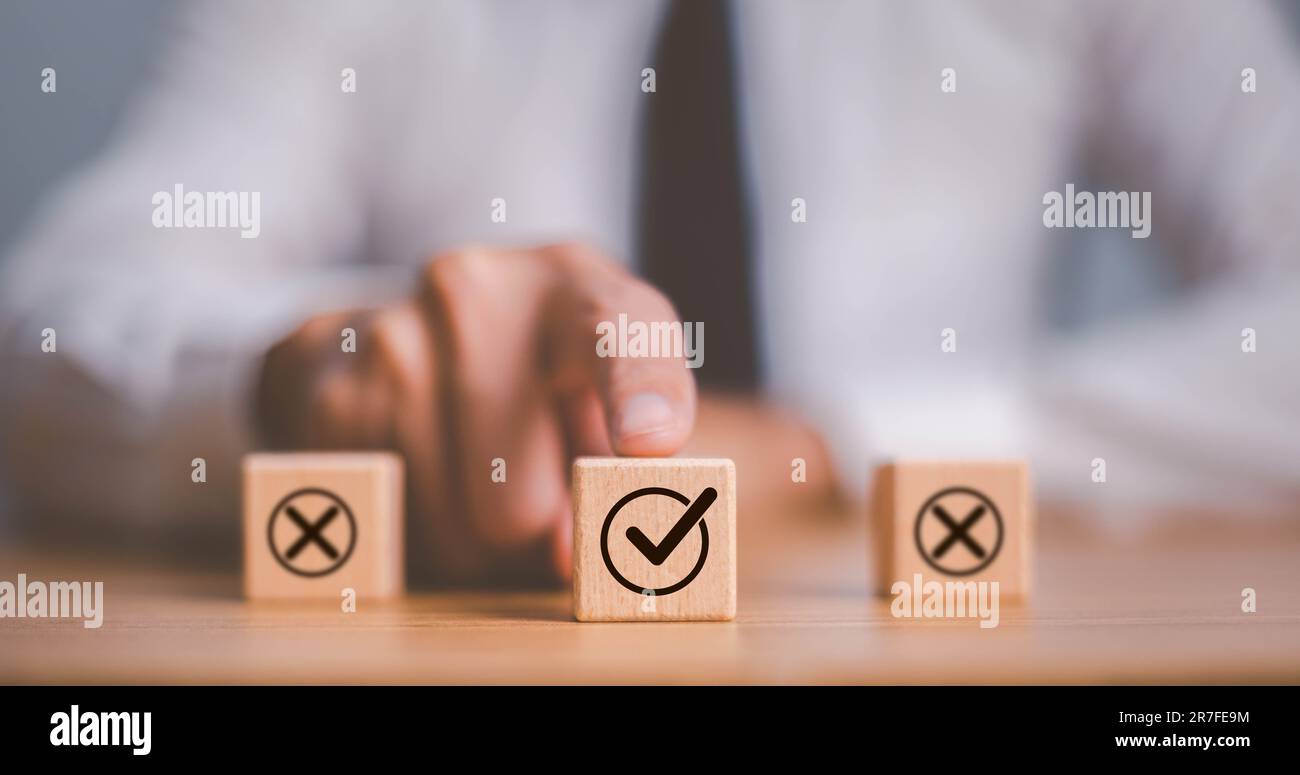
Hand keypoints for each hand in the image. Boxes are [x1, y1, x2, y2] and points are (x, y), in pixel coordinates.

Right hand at [255, 243, 696, 582]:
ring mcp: (391, 334)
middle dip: (532, 531)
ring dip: (475, 538)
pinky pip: (386, 526)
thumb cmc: (541, 376)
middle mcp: (476, 292)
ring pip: (453, 532)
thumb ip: (612, 478)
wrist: (409, 322)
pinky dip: (413, 527)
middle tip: (531, 482)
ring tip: (474, 464)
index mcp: (573, 288)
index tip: (649, 442)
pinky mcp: (326, 388)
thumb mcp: (602, 400)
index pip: (614, 336)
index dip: (638, 393)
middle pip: (519, 504)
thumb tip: (564, 555)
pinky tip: (421, 463)